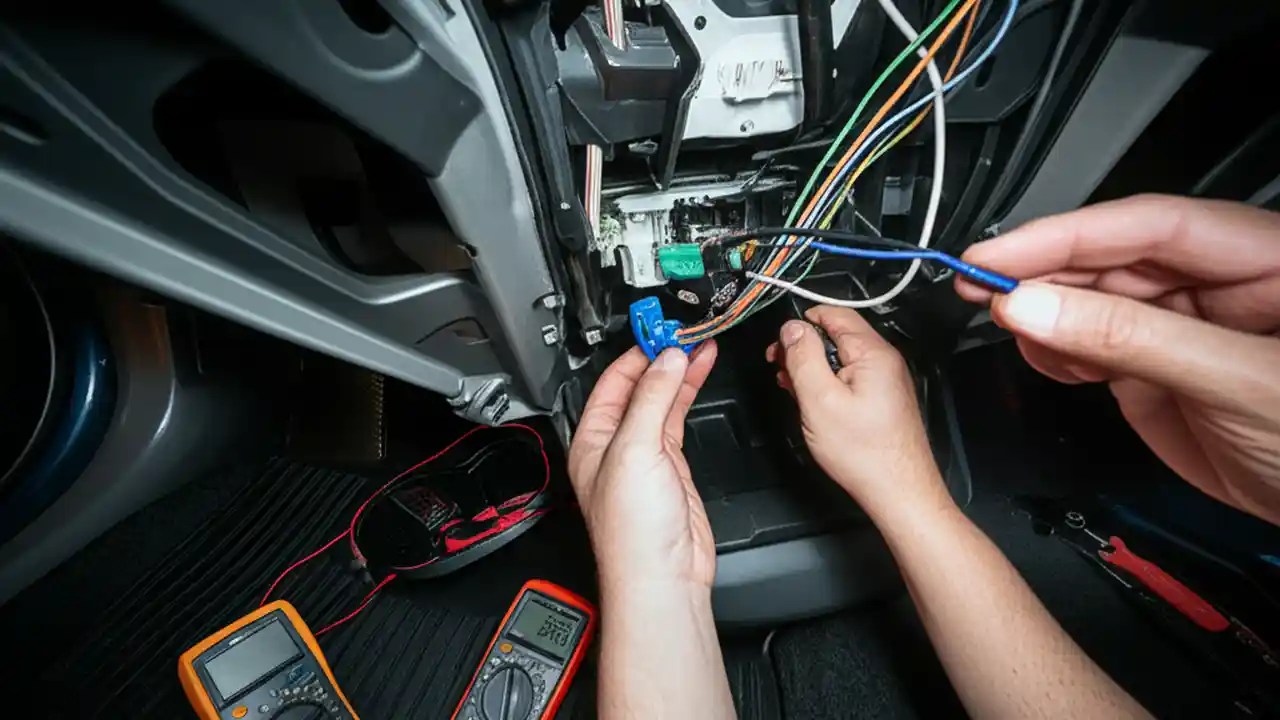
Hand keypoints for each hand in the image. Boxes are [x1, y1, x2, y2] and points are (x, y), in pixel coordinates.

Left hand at [568, 343, 718, 589]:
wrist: (663, 574)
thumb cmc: (632, 530)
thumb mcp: (636, 449)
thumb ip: (652, 400)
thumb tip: (665, 359)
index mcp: (591, 438)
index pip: (612, 380)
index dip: (636, 352)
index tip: (660, 329)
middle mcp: (614, 444)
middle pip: (637, 386)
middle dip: (660, 357)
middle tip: (683, 330)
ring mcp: (643, 454)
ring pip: (660, 399)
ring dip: (678, 371)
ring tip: (699, 343)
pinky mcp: (671, 466)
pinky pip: (677, 417)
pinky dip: (689, 393)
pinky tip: (698, 375)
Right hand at [766, 306, 951, 520]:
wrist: (898, 491)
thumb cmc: (865, 453)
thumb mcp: (819, 400)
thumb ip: (803, 358)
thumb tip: (792, 328)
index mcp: (872, 353)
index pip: (833, 314)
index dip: (801, 325)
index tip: (780, 346)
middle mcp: (885, 361)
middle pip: (837, 335)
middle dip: (804, 348)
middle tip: (781, 369)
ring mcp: (886, 380)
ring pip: (842, 358)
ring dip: (813, 368)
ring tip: (793, 388)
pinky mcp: (883, 398)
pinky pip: (851, 378)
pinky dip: (828, 383)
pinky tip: (813, 401)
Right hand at [958, 194, 1279, 524]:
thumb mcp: (1236, 381)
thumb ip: (1131, 339)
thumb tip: (1035, 307)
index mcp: (1265, 258)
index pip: (1150, 226)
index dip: (1066, 234)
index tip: (998, 255)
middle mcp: (1218, 284)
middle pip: (1112, 258)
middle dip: (1044, 273)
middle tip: (981, 289)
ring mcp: (1183, 328)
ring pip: (1092, 301)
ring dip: (1044, 314)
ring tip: (1009, 327)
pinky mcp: (1157, 371)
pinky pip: (1092, 348)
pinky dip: (1056, 353)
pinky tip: (1042, 358)